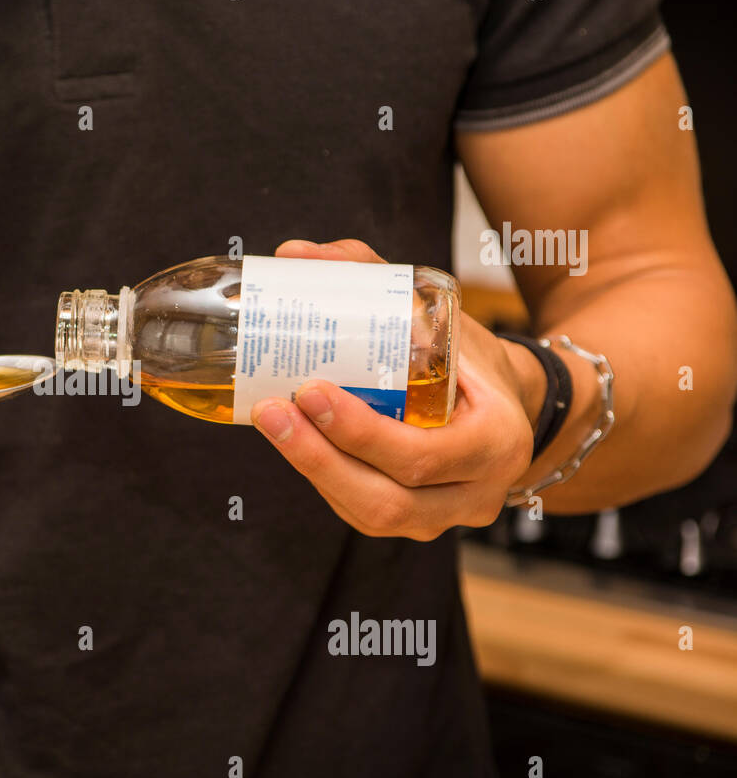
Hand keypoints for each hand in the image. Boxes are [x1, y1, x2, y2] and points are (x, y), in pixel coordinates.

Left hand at [250, 239, 536, 540]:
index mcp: (498, 442)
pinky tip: (292, 441)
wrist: (507, 401)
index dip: (361, 433)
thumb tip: (295, 254)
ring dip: (313, 471)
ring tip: (271, 423)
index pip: (423, 455)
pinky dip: (323, 478)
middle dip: (320, 458)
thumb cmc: (471, 356)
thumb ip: (374, 277)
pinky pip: (362, 512)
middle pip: (389, 500)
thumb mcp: (443, 312)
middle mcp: (477, 494)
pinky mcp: (415, 522)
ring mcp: (445, 517)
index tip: (311, 390)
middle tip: (273, 411)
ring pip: (371, 515)